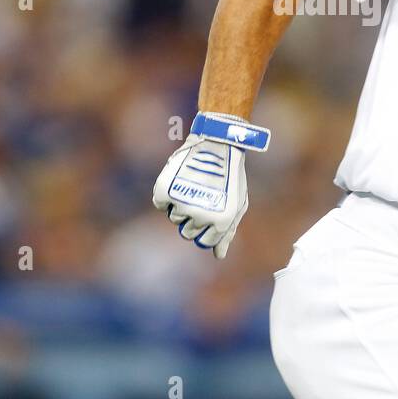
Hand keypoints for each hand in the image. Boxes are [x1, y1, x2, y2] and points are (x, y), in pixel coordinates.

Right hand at [152, 112, 270, 258]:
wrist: (217, 143)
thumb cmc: (231, 175)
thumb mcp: (236, 204)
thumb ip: (227, 232)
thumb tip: (218, 255)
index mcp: (220, 223)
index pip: (204, 241)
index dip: (207, 226)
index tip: (211, 209)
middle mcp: (200, 217)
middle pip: (187, 232)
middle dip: (194, 217)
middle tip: (202, 196)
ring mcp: (181, 204)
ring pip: (175, 218)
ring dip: (181, 205)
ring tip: (193, 185)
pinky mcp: (165, 191)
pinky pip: (160, 203)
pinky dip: (166, 195)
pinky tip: (179, 182)